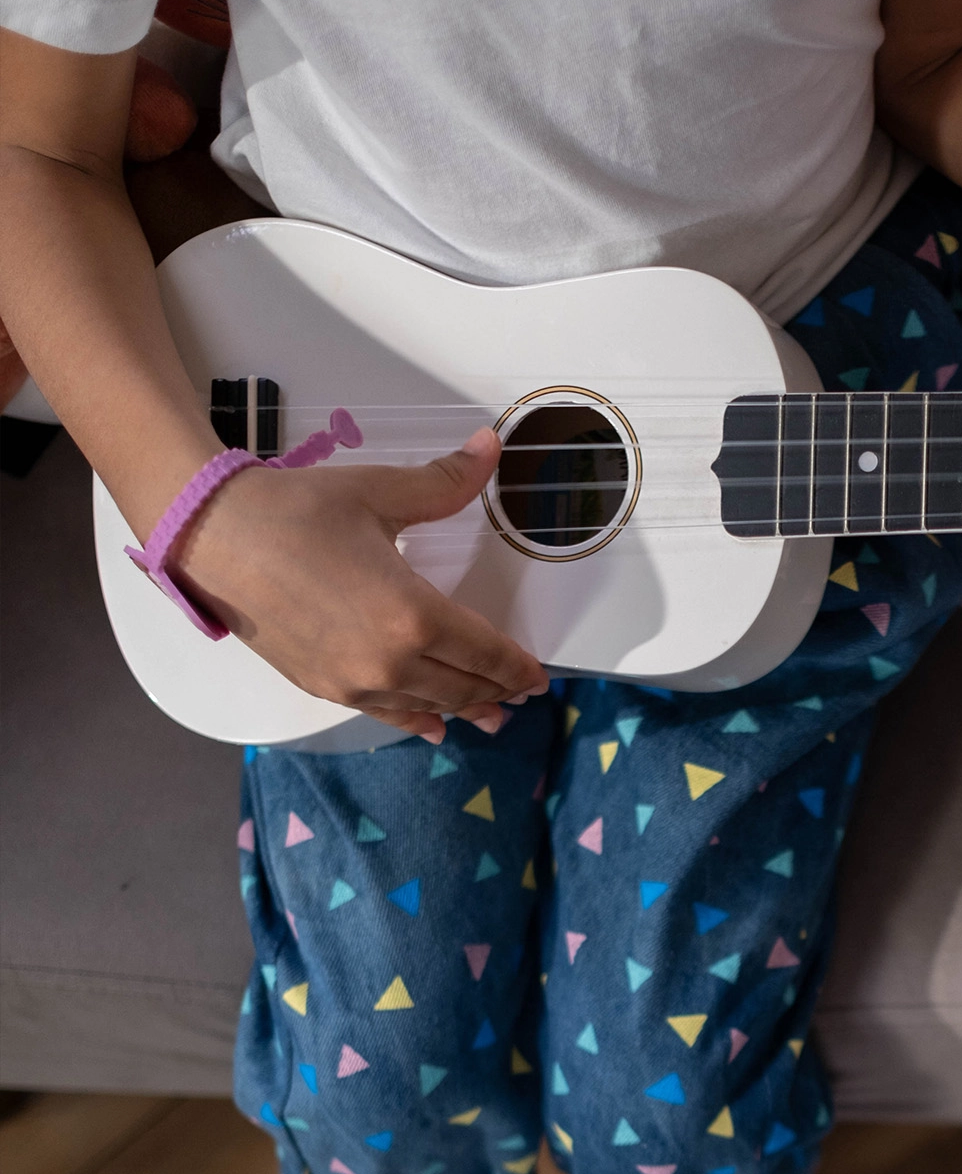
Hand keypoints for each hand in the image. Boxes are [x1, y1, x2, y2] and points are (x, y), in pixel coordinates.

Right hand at [174, 427, 546, 740]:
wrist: (211, 535)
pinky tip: (431, 727)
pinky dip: (414, 719)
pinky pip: (383, 713)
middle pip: (461, 686)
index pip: (484, 652)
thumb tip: (493, 446)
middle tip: (523, 694)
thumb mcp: (380, 492)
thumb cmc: (297, 509)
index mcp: (412, 616)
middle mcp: (388, 662)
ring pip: (426, 705)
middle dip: (497, 690)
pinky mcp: (321, 686)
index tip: (539, 676)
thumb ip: (445, 482)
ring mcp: (352, 682)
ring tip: (491, 715)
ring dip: (464, 709)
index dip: (516, 666)